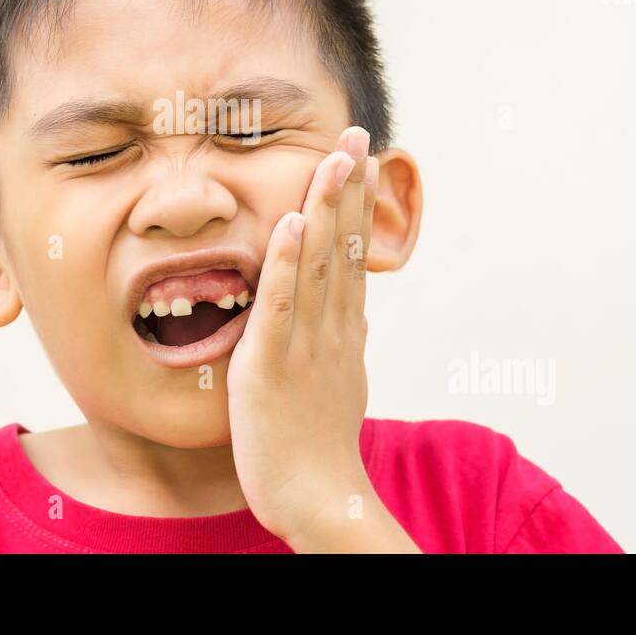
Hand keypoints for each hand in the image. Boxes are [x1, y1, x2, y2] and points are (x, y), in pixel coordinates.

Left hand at [226, 125, 381, 545]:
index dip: (357, 206)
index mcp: (344, 331)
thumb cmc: (319, 447)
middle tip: (357, 134)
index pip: (352, 255)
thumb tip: (354, 314)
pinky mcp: (272, 364)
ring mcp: (305, 344)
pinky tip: (294, 224)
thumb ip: (341, 343)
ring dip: (325, 207)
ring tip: (333, 158)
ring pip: (318, 263)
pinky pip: (281, 304)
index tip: (363, 161)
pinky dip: (289, 262)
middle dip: (349, 188)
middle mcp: (332, 328)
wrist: (319, 500)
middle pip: (343, 246)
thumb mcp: (339, 383)